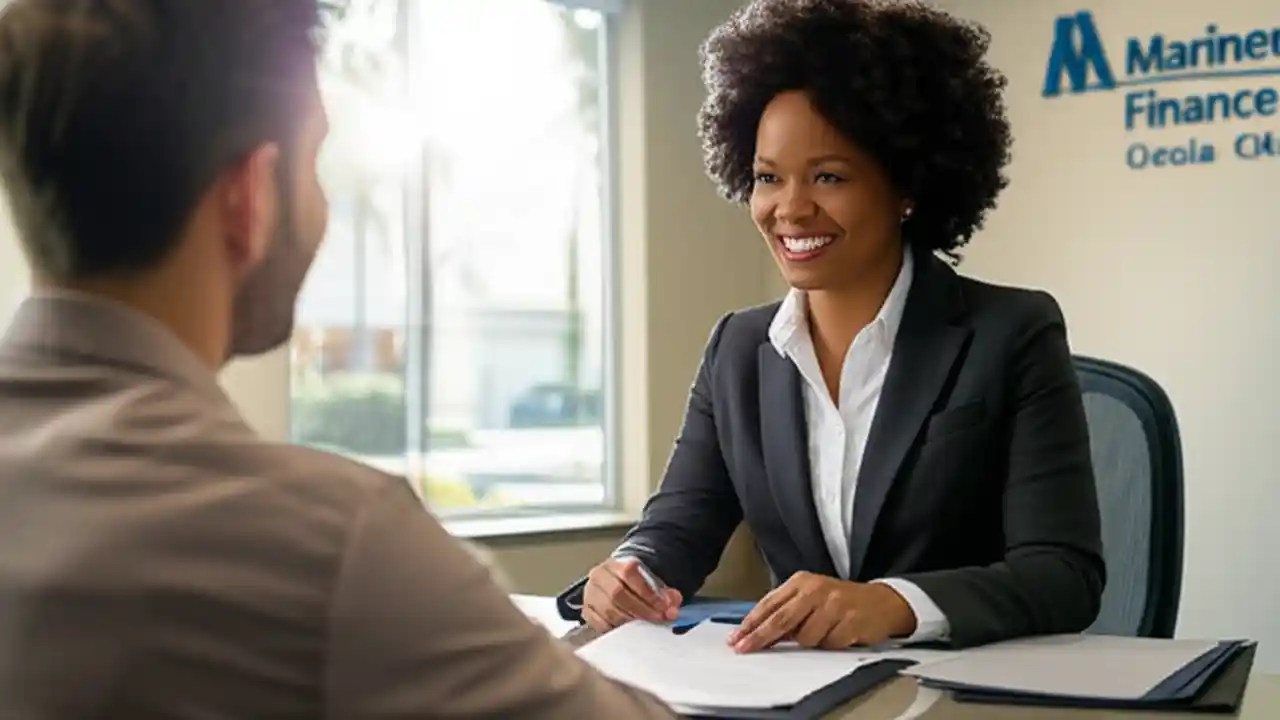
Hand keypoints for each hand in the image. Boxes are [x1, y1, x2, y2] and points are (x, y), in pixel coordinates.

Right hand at [582, 558, 682, 632]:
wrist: (615, 584)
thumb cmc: (634, 586)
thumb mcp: (651, 583)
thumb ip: (665, 594)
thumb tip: (673, 608)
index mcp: (615, 564)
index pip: (629, 573)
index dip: (647, 592)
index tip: (663, 606)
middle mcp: (599, 576)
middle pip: (617, 593)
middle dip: (641, 609)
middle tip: (658, 618)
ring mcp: (590, 594)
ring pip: (608, 610)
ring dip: (631, 621)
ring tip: (647, 626)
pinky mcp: (587, 612)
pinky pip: (600, 623)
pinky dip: (616, 629)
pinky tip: (630, 631)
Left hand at [728, 572, 914, 652]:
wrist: (879, 602)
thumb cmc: (838, 601)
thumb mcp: (809, 598)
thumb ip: (785, 611)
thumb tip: (756, 632)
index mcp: (802, 581)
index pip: (769, 604)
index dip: (751, 624)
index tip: (736, 638)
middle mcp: (817, 589)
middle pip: (780, 619)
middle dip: (760, 637)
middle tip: (744, 649)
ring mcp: (835, 604)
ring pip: (805, 637)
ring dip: (810, 642)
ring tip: (823, 632)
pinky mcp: (851, 621)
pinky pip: (829, 644)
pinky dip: (830, 645)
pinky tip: (839, 634)